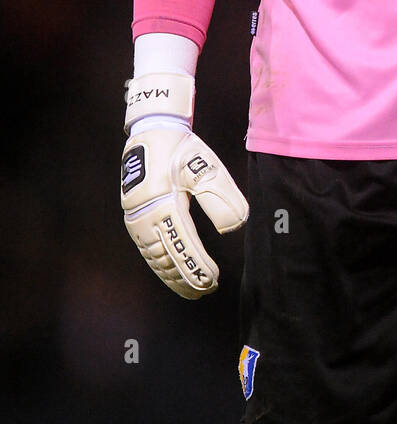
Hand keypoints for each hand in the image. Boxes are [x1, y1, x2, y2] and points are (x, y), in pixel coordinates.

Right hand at [121, 74, 247, 298]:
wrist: (151, 132)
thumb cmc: (182, 149)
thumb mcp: (206, 166)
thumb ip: (221, 196)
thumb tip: (235, 226)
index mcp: (165, 205)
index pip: (183, 246)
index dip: (198, 267)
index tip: (213, 281)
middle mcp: (146, 217)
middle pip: (166, 258)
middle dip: (186, 278)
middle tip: (206, 291)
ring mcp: (136, 220)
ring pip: (154, 259)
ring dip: (172, 277)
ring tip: (191, 290)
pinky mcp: (133, 219)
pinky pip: (146, 251)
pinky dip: (159, 267)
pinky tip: (170, 274)